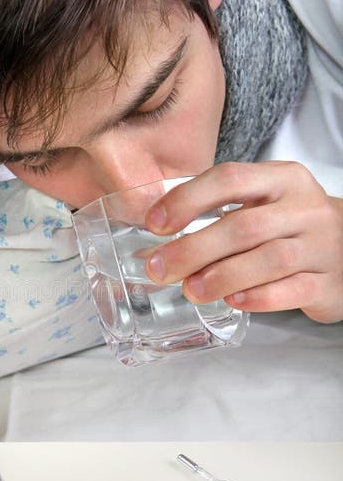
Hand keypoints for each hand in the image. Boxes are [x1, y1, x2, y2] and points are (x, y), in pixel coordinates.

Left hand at [144, 162, 342, 323]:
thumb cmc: (291, 225)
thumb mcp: (265, 202)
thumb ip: (221, 210)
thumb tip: (158, 239)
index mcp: (283, 179)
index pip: (229, 179)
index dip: (187, 200)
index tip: (155, 224)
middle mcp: (305, 209)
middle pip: (244, 226)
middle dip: (194, 248)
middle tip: (159, 268)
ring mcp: (321, 246)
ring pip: (269, 260)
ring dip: (222, 276)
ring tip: (190, 289)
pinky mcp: (329, 284)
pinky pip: (292, 291)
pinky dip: (258, 298)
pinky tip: (232, 301)